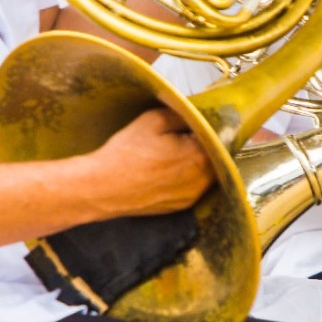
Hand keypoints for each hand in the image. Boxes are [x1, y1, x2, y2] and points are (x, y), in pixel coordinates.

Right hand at [89, 107, 214, 215]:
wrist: (101, 187)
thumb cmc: (126, 154)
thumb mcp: (154, 120)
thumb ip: (183, 115)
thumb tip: (197, 115)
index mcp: (200, 157)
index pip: (219, 137)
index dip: (210, 127)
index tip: (199, 123)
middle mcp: (202, 180)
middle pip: (216, 156)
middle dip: (205, 144)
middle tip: (187, 135)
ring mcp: (192, 196)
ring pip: (207, 173)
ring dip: (198, 161)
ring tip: (176, 152)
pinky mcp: (181, 206)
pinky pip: (194, 187)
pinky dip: (188, 176)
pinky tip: (169, 169)